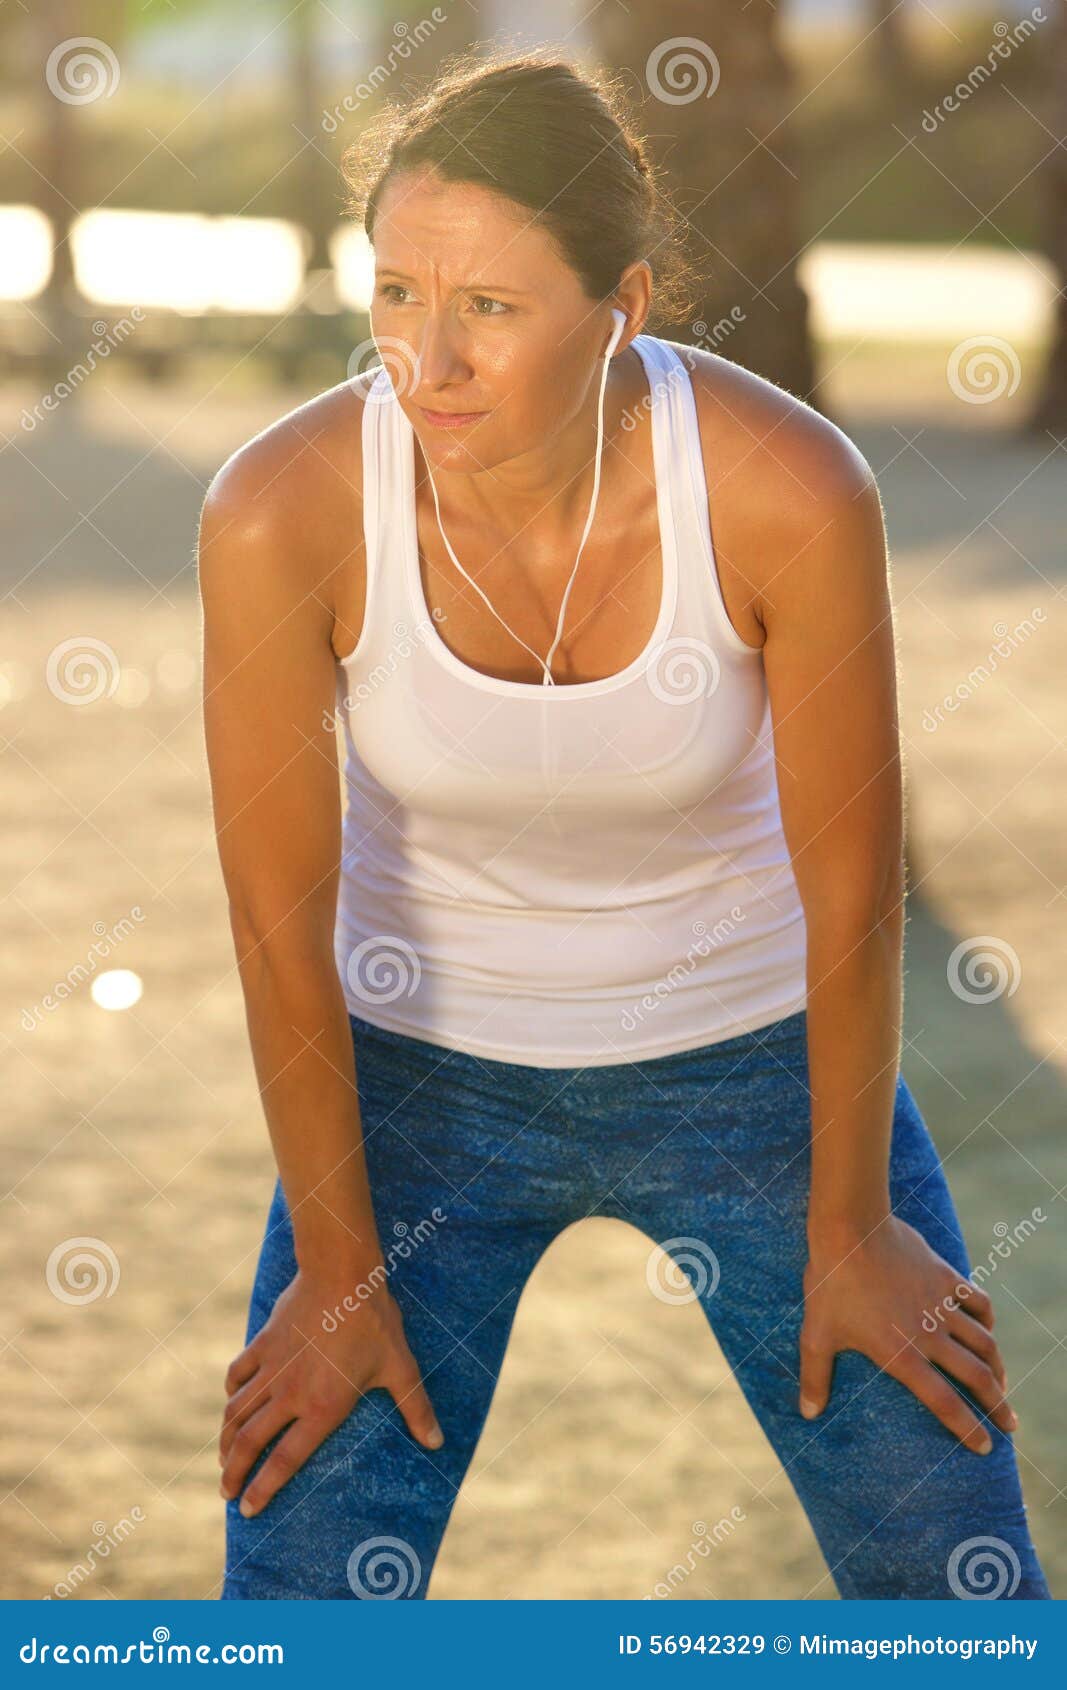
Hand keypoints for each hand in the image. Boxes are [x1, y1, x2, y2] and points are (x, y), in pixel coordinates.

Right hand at [219, 1268, 442, 1515]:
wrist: (342, 1274)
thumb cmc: (374, 1321)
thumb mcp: (400, 1367)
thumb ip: (416, 1408)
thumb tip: (437, 1442)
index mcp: (322, 1408)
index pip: (285, 1460)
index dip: (264, 1488)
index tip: (249, 1510)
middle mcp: (290, 1394)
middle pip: (250, 1443)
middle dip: (234, 1474)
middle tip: (226, 1495)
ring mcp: (272, 1368)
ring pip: (237, 1412)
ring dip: (225, 1441)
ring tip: (223, 1461)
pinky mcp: (263, 1343)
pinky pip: (238, 1374)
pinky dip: (231, 1393)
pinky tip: (231, 1403)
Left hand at [798, 1214, 1017, 1452]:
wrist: (852, 1229)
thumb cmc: (831, 1283)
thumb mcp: (817, 1333)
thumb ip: (816, 1376)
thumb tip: (807, 1413)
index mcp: (902, 1355)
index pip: (944, 1403)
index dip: (968, 1428)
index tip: (986, 1447)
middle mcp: (930, 1335)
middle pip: (977, 1378)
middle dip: (997, 1405)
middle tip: (1010, 1424)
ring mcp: (941, 1305)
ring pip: (984, 1343)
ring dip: (998, 1366)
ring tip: (1002, 1383)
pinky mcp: (945, 1277)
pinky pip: (978, 1301)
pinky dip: (988, 1318)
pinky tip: (989, 1328)